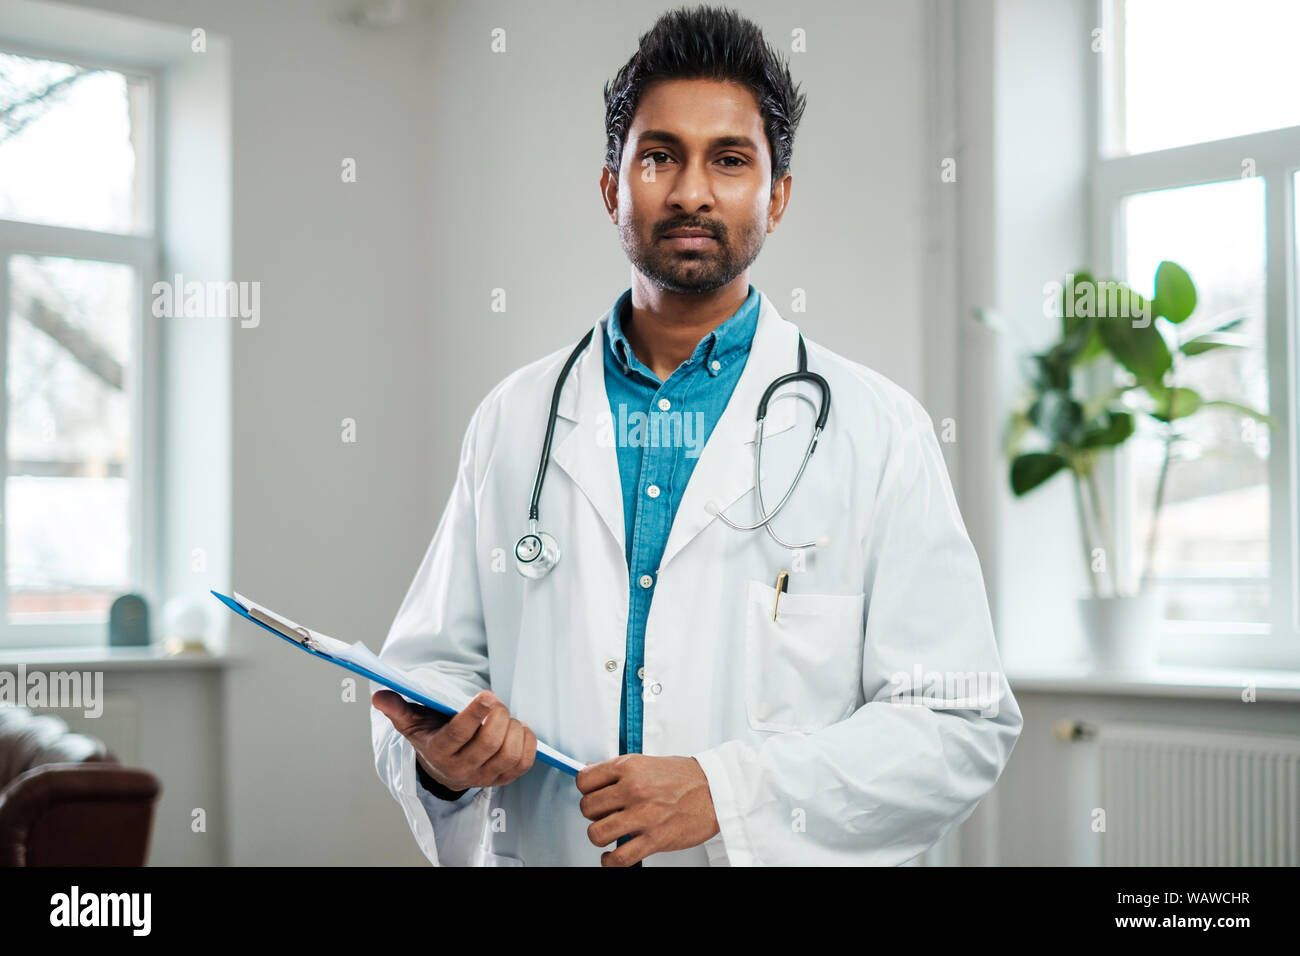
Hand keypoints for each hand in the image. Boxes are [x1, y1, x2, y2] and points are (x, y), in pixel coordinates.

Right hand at [371, 688, 536, 790]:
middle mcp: (462, 769)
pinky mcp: (502, 780)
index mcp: (439, 751)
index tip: (487, 695)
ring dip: (515, 729)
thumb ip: (397, 708)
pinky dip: (527, 742)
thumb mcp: (411, 723)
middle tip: (496, 702)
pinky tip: (519, 729)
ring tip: (506, 717)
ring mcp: (484, 777)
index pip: (460, 734)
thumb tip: (378, 696)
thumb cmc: (431, 736)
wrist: (443, 769)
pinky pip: (524, 763)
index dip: (476, 714)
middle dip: (499, 716)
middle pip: (489, 743)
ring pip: (510, 753)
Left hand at [575, 754, 719, 865]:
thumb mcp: (647, 762)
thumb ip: (619, 769)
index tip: (591, 794)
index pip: (584, 780)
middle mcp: (633, 789)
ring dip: (600, 836)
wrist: (716, 792)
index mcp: (629, 767)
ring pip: (597, 833)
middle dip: (593, 814)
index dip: (585, 790)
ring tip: (609, 833)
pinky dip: (610, 862)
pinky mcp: (654, 839)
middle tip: (604, 814)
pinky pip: (619, 858)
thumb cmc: (686, 777)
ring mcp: (643, 815)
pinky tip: (612, 856)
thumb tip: (591, 771)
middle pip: (587, 808)